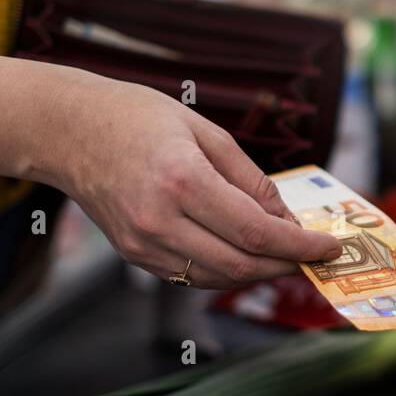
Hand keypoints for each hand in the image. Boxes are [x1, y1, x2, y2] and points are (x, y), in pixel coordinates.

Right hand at [52, 75, 339, 287]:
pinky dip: (228, 271)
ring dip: (260, 272)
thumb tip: (286, 219)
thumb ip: (250, 179)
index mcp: (182, 180)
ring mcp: (143, 244)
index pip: (256, 231)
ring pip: (219, 277)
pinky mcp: (134, 255)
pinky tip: (247, 254)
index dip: (299, 245)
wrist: (67, 131)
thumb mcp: (205, 131)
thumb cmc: (138, 118)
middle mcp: (160, 219)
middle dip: (286, 264)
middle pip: (241, 263)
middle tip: (313, 255)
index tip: (328, 247)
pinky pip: (193, 276)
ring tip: (286, 255)